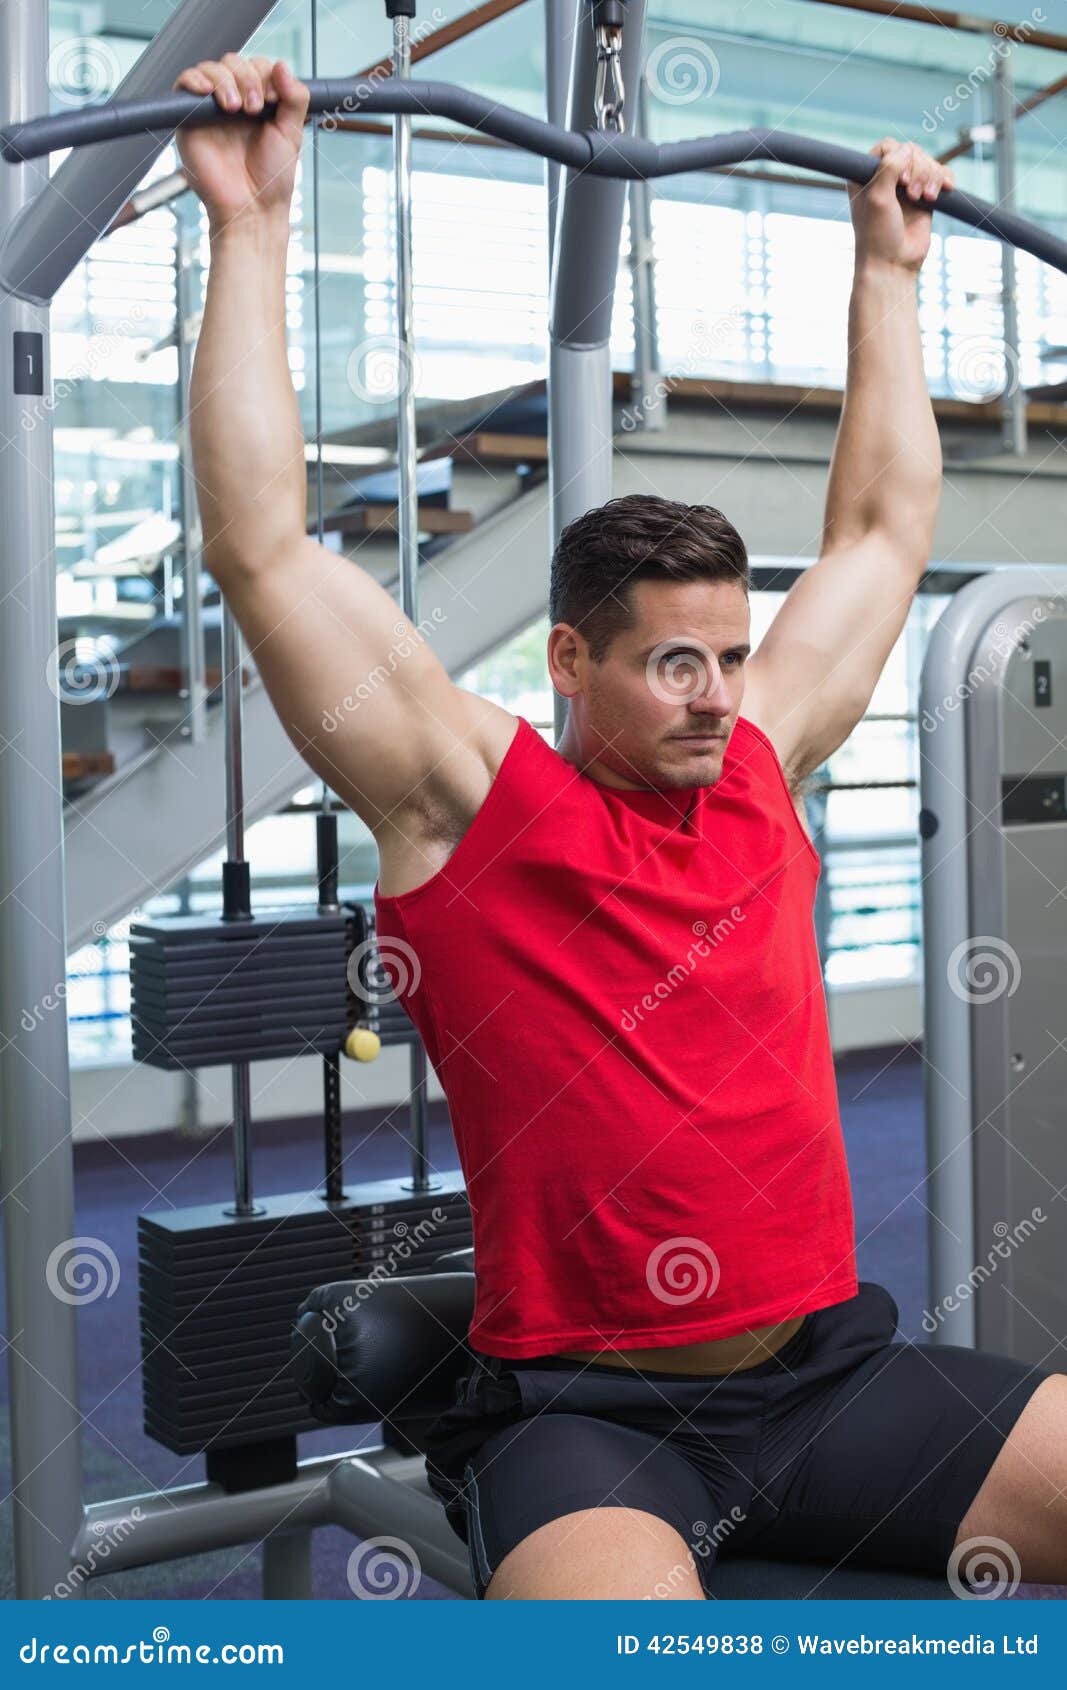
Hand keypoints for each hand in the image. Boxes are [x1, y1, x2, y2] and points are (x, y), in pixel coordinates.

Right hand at [172, 55, 309, 233]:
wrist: (251, 207)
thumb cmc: (271, 178)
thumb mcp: (291, 134)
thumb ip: (294, 98)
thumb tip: (282, 65)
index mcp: (258, 103)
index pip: (257, 66)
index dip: (264, 74)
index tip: (272, 100)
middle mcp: (234, 103)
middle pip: (234, 61)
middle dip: (247, 77)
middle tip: (255, 108)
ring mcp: (211, 110)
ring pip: (211, 68)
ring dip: (226, 80)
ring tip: (236, 109)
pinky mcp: (189, 120)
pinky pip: (184, 83)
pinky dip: (196, 79)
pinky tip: (212, 94)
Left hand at [848, 139, 955, 273]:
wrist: (894, 263)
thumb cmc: (878, 235)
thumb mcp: (877, 198)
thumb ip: (888, 168)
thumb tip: (907, 149)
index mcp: (866, 176)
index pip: (888, 146)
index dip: (899, 157)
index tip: (900, 181)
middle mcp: (887, 179)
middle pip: (912, 152)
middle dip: (918, 169)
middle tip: (913, 194)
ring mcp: (907, 187)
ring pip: (928, 162)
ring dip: (931, 177)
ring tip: (926, 199)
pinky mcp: (925, 197)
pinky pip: (941, 175)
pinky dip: (945, 179)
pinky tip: (945, 190)